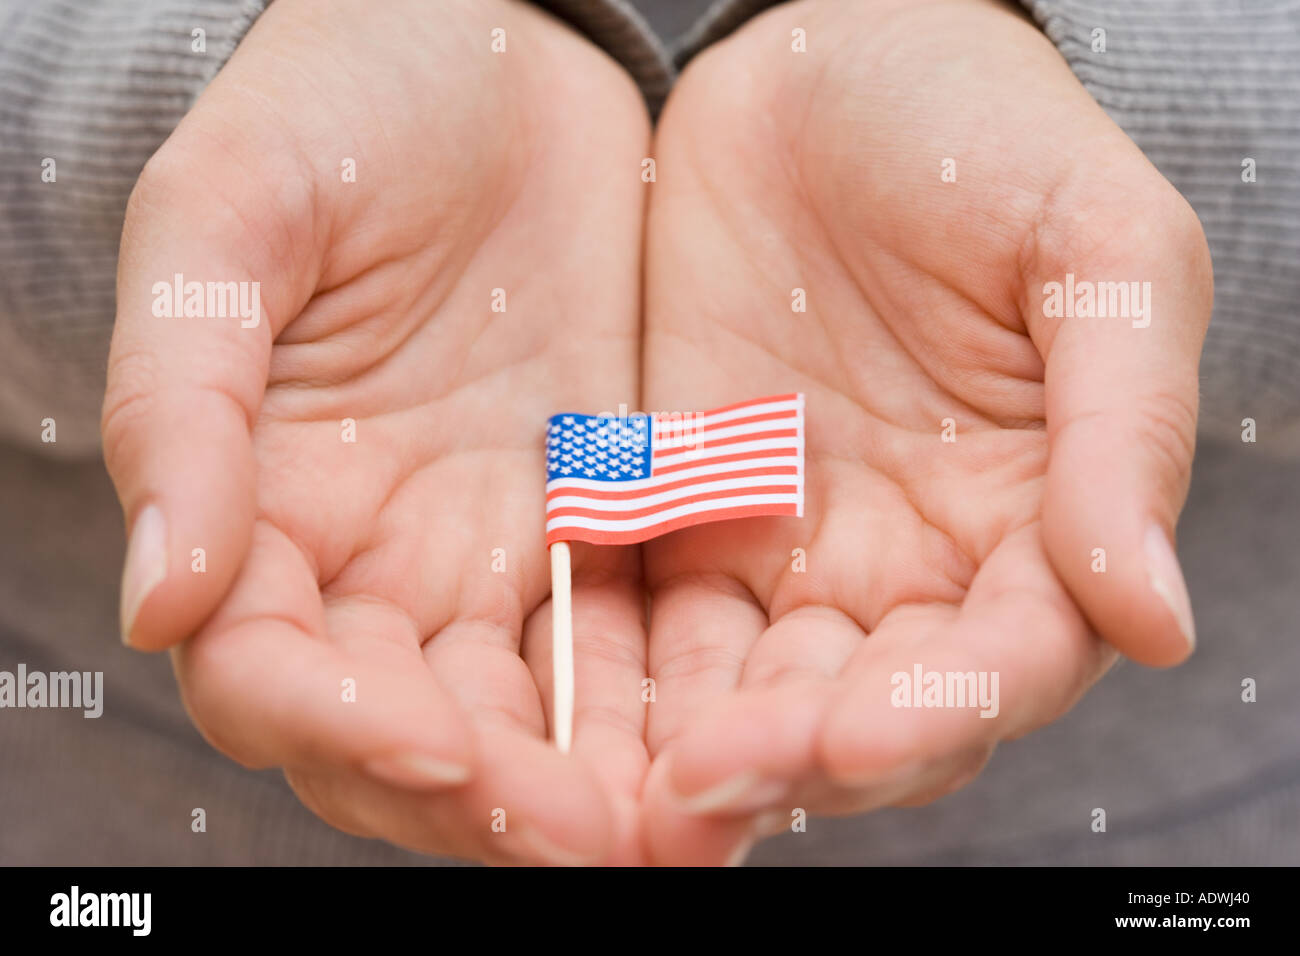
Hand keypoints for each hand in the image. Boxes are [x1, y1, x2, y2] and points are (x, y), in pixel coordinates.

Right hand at [103, 0, 650, 863]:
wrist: (482, 48)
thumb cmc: (334, 108)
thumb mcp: (230, 220)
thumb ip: (182, 404)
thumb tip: (158, 597)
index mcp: (262, 506)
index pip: (272, 671)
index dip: (338, 726)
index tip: (434, 748)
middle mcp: (375, 557)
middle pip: (410, 734)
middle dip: (489, 801)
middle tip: (587, 841)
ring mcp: (492, 549)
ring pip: (529, 716)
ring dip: (591, 787)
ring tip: (676, 831)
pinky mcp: (602, 519)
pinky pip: (633, 640)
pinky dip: (668, 704)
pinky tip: (729, 737)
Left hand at [637, 0, 1211, 863]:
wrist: (824, 59)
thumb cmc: (984, 135)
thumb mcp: (1095, 252)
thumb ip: (1123, 430)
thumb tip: (1156, 620)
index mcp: (1031, 520)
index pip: (1000, 663)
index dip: (936, 713)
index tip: (852, 738)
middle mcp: (911, 562)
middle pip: (864, 709)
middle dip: (795, 759)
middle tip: (706, 789)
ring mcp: (789, 545)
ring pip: (749, 691)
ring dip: (695, 748)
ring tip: (627, 794)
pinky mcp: (680, 510)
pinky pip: (646, 616)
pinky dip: (615, 674)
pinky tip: (566, 708)